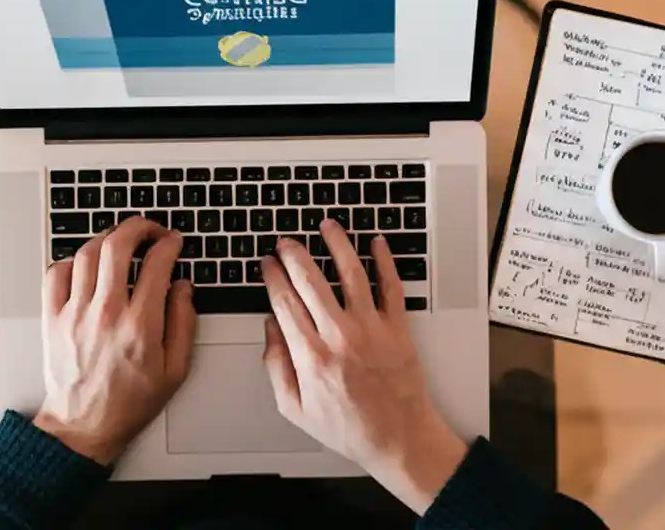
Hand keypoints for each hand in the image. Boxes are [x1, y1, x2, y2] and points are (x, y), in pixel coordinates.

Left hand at [32, 219, 196, 464]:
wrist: (84, 426)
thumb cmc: (129, 402)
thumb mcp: (175, 369)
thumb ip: (183, 323)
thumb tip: (183, 287)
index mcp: (140, 325)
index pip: (156, 263)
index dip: (169, 243)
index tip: (173, 241)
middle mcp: (105, 313)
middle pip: (117, 245)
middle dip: (138, 227)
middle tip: (149, 229)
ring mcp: (75, 313)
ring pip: (87, 253)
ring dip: (107, 239)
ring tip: (120, 242)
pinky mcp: (52, 318)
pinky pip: (56, 273)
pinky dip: (72, 260)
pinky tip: (86, 265)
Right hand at [261, 220, 467, 513]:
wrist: (398, 438)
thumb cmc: (348, 427)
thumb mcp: (295, 409)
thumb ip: (276, 367)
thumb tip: (270, 329)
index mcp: (311, 356)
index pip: (285, 303)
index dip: (272, 277)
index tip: (267, 264)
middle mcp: (340, 337)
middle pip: (311, 281)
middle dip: (294, 255)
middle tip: (286, 242)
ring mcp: (371, 329)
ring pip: (351, 273)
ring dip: (337, 244)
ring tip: (327, 227)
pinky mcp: (397, 329)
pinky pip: (391, 286)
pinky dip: (385, 261)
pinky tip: (377, 243)